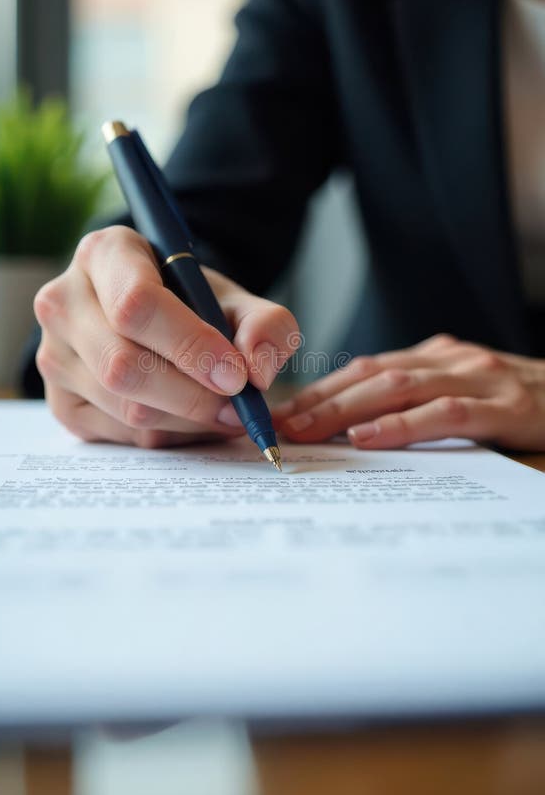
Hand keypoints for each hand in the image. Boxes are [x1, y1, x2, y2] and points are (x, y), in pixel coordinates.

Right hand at [34, 226, 298, 447]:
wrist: (158, 321)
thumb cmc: (194, 304)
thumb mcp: (237, 301)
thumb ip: (266, 325)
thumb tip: (257, 370)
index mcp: (104, 253)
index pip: (136, 304)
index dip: (191, 345)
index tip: (236, 374)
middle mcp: (63, 301)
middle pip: (123, 365)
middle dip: (193, 396)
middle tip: (239, 407)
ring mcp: (53, 355)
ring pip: (124, 407)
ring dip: (187, 420)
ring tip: (222, 411)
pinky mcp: (61, 402)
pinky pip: (120, 435)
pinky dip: (168, 435)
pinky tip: (189, 417)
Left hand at [272, 334, 544, 450]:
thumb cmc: (516, 405)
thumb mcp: (463, 393)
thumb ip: (417, 402)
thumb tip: (352, 429)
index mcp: (435, 356)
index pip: (365, 368)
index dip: (321, 390)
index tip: (281, 413)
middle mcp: (451, 359)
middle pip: (372, 375)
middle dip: (320, 400)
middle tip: (278, 424)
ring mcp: (479, 376)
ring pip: (399, 387)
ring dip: (346, 410)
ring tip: (306, 430)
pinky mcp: (506, 405)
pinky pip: (445, 413)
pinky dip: (403, 424)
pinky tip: (369, 437)